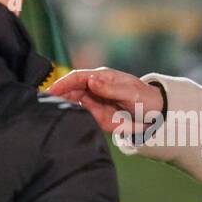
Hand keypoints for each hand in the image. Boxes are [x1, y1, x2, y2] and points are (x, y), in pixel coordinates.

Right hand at [47, 68, 162, 134]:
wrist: (157, 114)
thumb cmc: (144, 98)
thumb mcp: (130, 92)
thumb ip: (110, 88)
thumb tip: (91, 80)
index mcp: (101, 78)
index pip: (76, 78)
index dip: (62, 83)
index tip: (50, 91)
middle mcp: (94, 89)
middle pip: (70, 92)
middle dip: (57, 97)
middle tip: (44, 107)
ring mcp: (95, 103)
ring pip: (73, 105)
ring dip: (63, 109)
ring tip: (51, 116)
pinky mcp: (97, 117)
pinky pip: (82, 118)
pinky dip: (73, 120)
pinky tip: (64, 124)